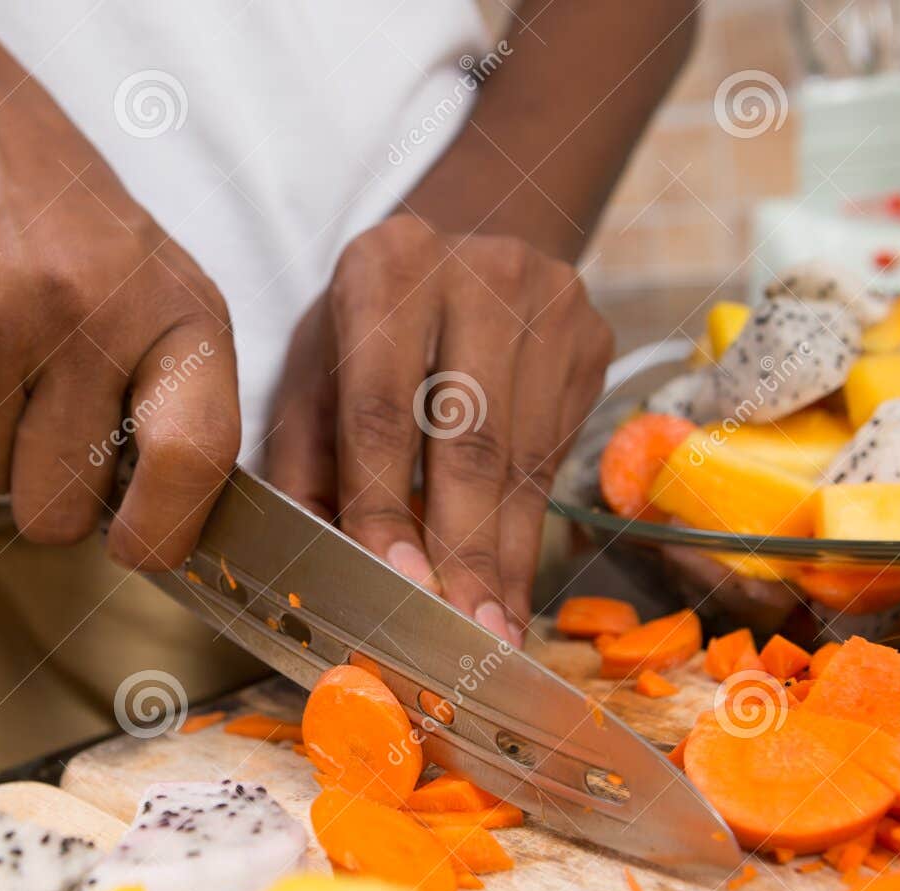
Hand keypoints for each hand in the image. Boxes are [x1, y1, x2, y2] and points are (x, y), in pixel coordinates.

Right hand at [0, 27, 237, 569]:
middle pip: (64, 508)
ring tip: (6, 367)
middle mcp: (100, 317)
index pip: (194, 457)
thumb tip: (163, 532)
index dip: (162, 534)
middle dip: (50, 495)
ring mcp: (6, 320)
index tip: (138, 546)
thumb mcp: (160, 294)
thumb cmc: (71, 227)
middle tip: (51, 428)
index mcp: (182, 315)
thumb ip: (174, 403)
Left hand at [266, 215, 611, 644]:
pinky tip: (512, 586)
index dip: (389, 506)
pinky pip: (559, 454)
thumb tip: (312, 569)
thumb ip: (307, 463)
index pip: (382, 410)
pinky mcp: (592, 338)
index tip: (400, 587)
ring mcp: (549, 302)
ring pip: (525, 459)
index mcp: (384, 270)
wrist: (470, 242)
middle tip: (461, 638)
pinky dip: (530, 531)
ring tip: (490, 634)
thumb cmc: (369, 328)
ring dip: (505, 558)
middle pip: (471, 439)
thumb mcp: (316, 372)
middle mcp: (476, 273)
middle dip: (464, 552)